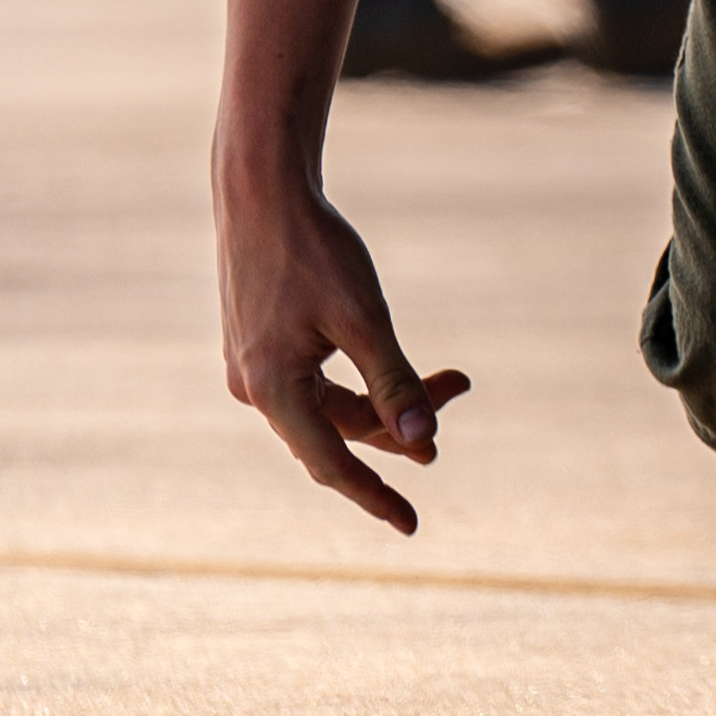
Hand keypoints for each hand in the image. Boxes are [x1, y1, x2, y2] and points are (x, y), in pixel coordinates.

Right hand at [212, 0, 469, 531]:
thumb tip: (423, 445)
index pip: (331, 463)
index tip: (412, 526)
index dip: (374, 495)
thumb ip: (393, 383)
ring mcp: (253, 367)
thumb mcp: (364, 318)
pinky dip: (363, 379)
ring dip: (389, 398)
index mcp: (271, 390)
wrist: (263, 189)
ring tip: (454, 377)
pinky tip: (401, 362)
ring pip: (332, 406)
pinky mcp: (261, 345)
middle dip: (403, 424)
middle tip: (461, 390)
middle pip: (340, 430)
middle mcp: (254, 388)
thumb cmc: (315, 249)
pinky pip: (318, 384)